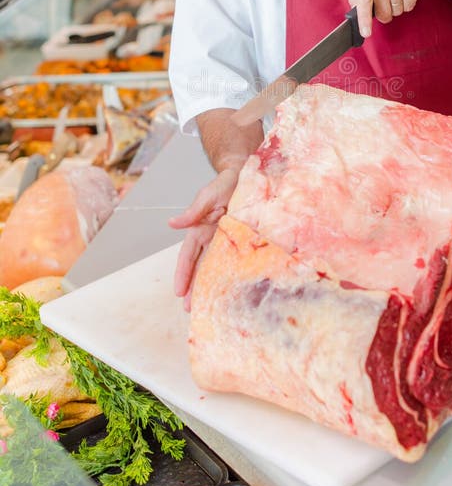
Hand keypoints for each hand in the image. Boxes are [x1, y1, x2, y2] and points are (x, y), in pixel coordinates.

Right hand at [169, 167, 238, 309]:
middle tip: (190, 310)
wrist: (246, 175)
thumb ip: (192, 212)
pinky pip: (236, 261)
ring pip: (216, 268)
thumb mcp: (206, 196)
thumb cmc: (223, 184)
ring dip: (211, 286)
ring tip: (209, 307)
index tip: (178, 292)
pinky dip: (233, 275)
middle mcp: (211, 239)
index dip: (182, 274)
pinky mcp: (243, 241)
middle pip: (200, 268)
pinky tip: (234, 290)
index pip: (187, 257)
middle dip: (194, 288)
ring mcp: (227, 241)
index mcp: (199, 230)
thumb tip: (171, 224)